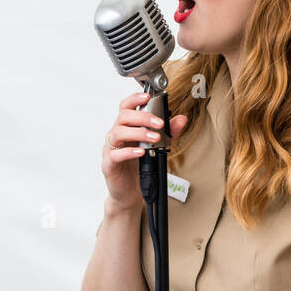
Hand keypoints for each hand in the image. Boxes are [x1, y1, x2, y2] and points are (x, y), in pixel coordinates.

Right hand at [102, 90, 187, 210]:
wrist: (130, 192)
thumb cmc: (140, 167)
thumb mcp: (158, 147)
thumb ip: (169, 133)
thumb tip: (181, 119)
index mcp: (126, 128)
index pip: (126, 107)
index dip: (134, 99)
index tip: (148, 97)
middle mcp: (116, 136)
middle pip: (123, 116)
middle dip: (143, 117)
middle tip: (159, 124)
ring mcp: (111, 149)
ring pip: (118, 132)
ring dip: (138, 133)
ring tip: (154, 138)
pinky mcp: (109, 165)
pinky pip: (115, 155)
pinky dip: (129, 152)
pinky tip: (141, 152)